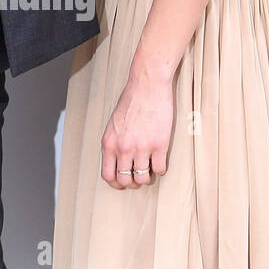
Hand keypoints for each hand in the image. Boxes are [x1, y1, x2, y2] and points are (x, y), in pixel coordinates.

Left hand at [100, 73, 173, 189]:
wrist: (147, 86)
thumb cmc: (131, 102)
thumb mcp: (114, 124)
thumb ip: (114, 143)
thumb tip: (117, 163)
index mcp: (109, 142)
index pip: (107, 175)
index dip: (116, 183)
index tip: (123, 181)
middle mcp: (123, 147)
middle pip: (125, 181)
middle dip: (132, 182)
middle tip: (139, 174)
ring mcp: (141, 147)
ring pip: (142, 179)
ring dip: (147, 177)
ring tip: (149, 167)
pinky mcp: (159, 145)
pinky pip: (160, 170)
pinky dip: (161, 169)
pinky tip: (160, 159)